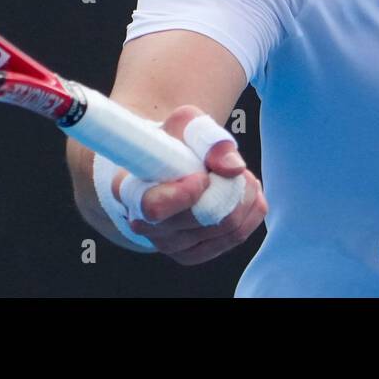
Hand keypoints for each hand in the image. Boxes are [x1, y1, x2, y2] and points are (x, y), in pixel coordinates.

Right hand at [114, 105, 267, 264]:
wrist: (167, 164)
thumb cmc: (173, 142)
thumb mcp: (186, 125)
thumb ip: (208, 138)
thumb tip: (233, 168)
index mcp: (129, 190)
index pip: (154, 206)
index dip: (185, 194)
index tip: (202, 175)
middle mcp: (143, 224)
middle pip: (202, 219)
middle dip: (230, 189)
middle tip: (237, 169)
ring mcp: (167, 244)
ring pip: (225, 230)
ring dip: (244, 198)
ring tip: (238, 177)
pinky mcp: (191, 254)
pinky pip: (234, 238)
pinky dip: (248, 213)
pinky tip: (241, 194)